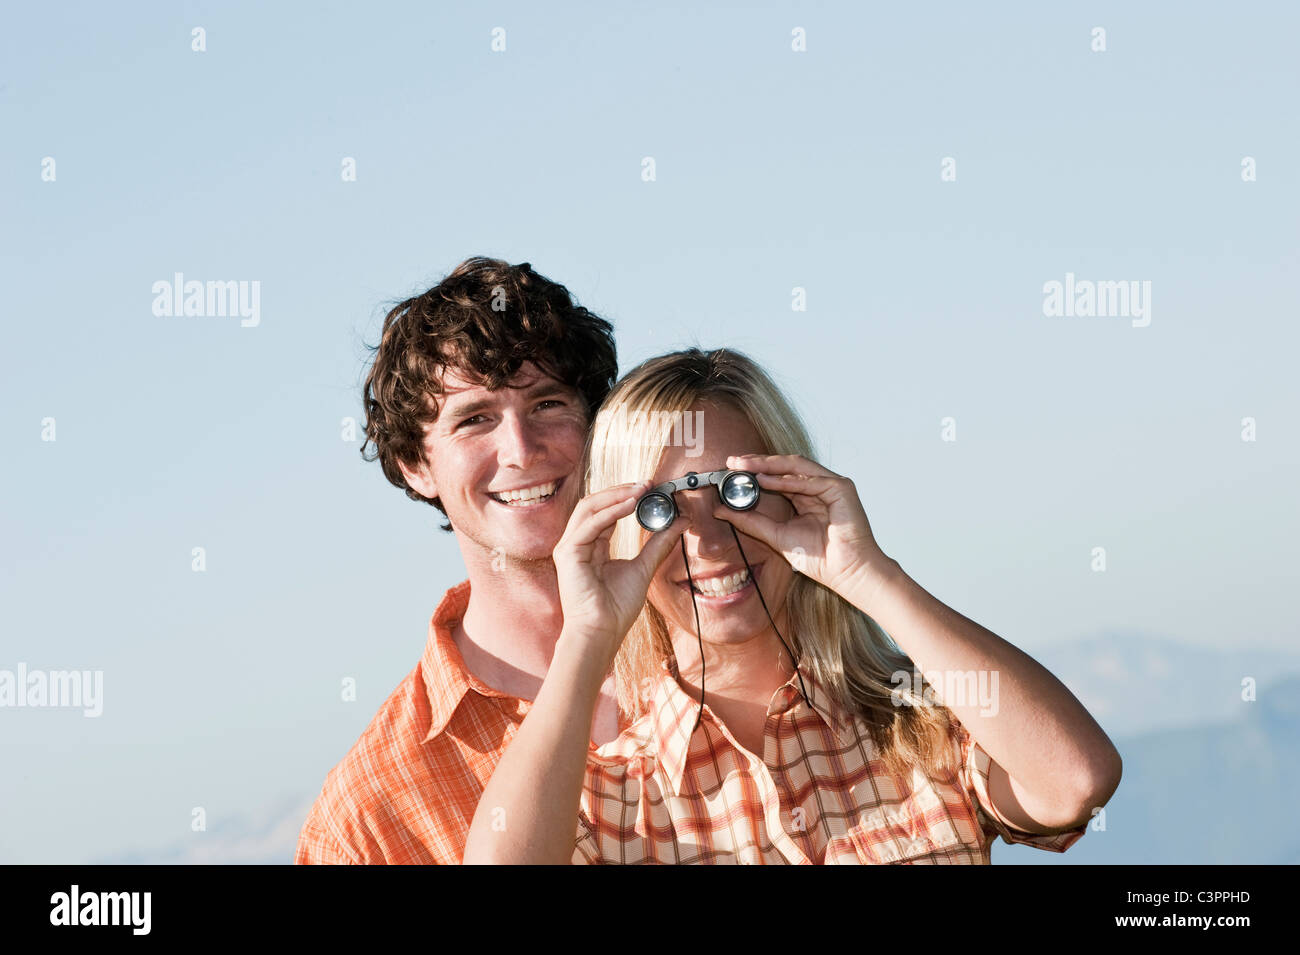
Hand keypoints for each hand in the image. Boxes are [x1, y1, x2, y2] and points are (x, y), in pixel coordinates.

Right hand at [552, 480, 686, 671]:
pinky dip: (612, 511)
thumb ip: (659, 544)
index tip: (651, 489)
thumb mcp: (644, 568)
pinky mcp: (568, 552)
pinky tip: (631, 504)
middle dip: (621, 490)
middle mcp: (577, 542)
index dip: (627, 497)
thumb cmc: (616, 608)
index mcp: (591, 545)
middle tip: (648, 483)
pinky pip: (590, 524)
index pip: (606, 512)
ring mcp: (570, 546)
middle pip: (595, 504)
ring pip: (590, 507)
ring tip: (641, 489)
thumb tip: (680, 521)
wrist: (601, 632)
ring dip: (616, 495)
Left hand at [714, 453, 896, 604]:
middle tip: (733, 461)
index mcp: (805, 497)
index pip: (777, 476)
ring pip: (796, 466)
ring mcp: (831, 486)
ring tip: (744, 466)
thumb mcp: (775, 536)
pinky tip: (765, 481)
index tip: (730, 469)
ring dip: (768, 465)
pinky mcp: (841, 488)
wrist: (846, 572)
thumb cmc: (820, 559)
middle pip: (785, 467)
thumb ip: (750, 522)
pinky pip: (810, 480)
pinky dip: (786, 480)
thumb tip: (721, 510)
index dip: (754, 471)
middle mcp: (818, 488)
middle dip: (758, 462)